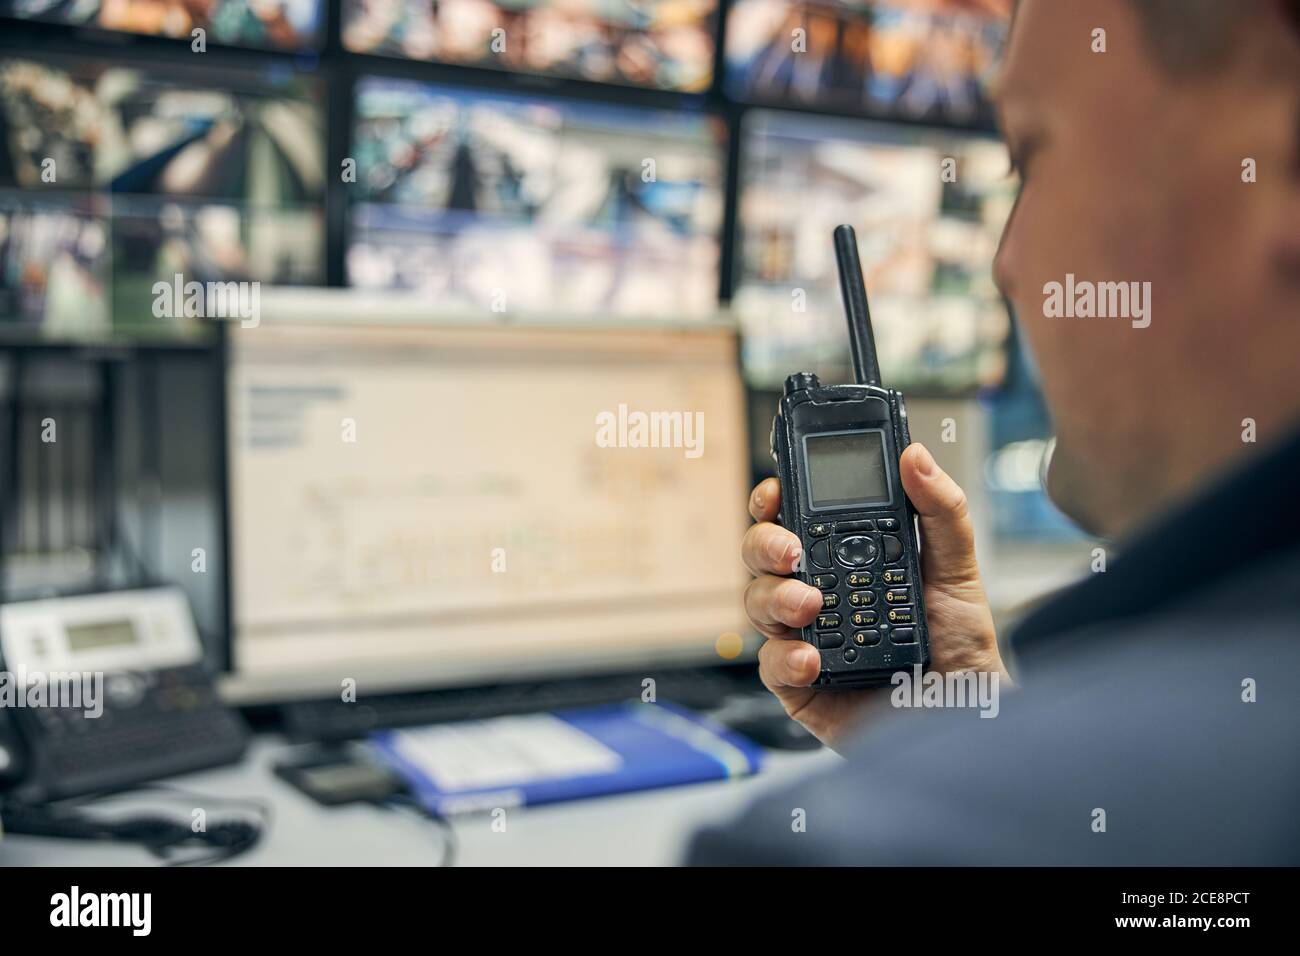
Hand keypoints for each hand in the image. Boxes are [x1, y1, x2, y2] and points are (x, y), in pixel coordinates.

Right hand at [741, 442, 1007, 748]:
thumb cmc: (961, 645)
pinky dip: (785, 656)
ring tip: (812, 605)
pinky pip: (768, 663)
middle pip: (762, 554)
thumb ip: (940, 508)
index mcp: (843, 558)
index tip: (777, 491)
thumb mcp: (958, 568)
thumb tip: (915, 454)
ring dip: (776, 597)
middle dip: (765, 544)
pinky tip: (811, 659)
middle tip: (791, 551)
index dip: (774, 500)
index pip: (793, 518)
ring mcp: (802, 636)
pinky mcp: (798, 684)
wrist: (967, 713)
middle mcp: (815, 592)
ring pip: (756, 602)